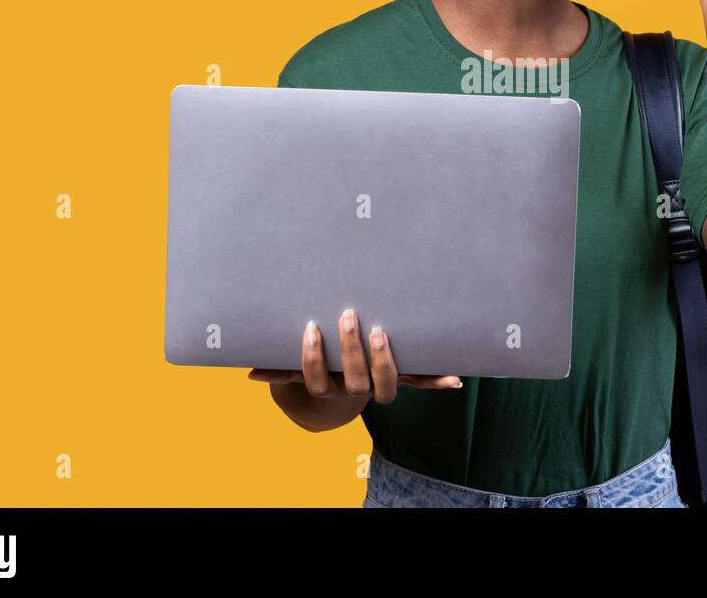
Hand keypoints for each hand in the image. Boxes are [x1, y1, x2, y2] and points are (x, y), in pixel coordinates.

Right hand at [247, 309, 462, 404]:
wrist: (346, 381)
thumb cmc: (320, 362)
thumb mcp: (300, 362)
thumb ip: (280, 365)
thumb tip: (249, 373)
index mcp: (330, 385)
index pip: (320, 381)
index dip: (315, 360)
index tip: (311, 330)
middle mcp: (356, 389)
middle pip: (356, 383)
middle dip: (352, 351)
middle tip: (348, 317)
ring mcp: (382, 384)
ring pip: (387, 388)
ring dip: (385, 363)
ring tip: (381, 332)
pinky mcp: (404, 376)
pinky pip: (422, 382)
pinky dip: (438, 381)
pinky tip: (456, 378)